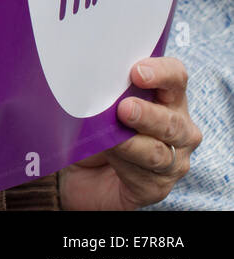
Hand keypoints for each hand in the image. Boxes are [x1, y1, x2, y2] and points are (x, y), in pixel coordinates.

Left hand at [59, 57, 201, 210]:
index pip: (176, 78)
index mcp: (167, 99)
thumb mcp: (96, 105)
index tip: (136, 71)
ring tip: (113, 137)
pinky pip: (145, 176)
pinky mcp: (156, 187)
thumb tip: (88, 80)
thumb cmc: (94, 130)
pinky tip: (110, 158)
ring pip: (159, 152)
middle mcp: (178, 129)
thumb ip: (101, 92)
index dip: (162, 73)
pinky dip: (124, 164)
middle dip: (148, 114)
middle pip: (172, 120)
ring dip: (133, 143)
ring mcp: (173, 160)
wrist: (81, 174)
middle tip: (124, 108)